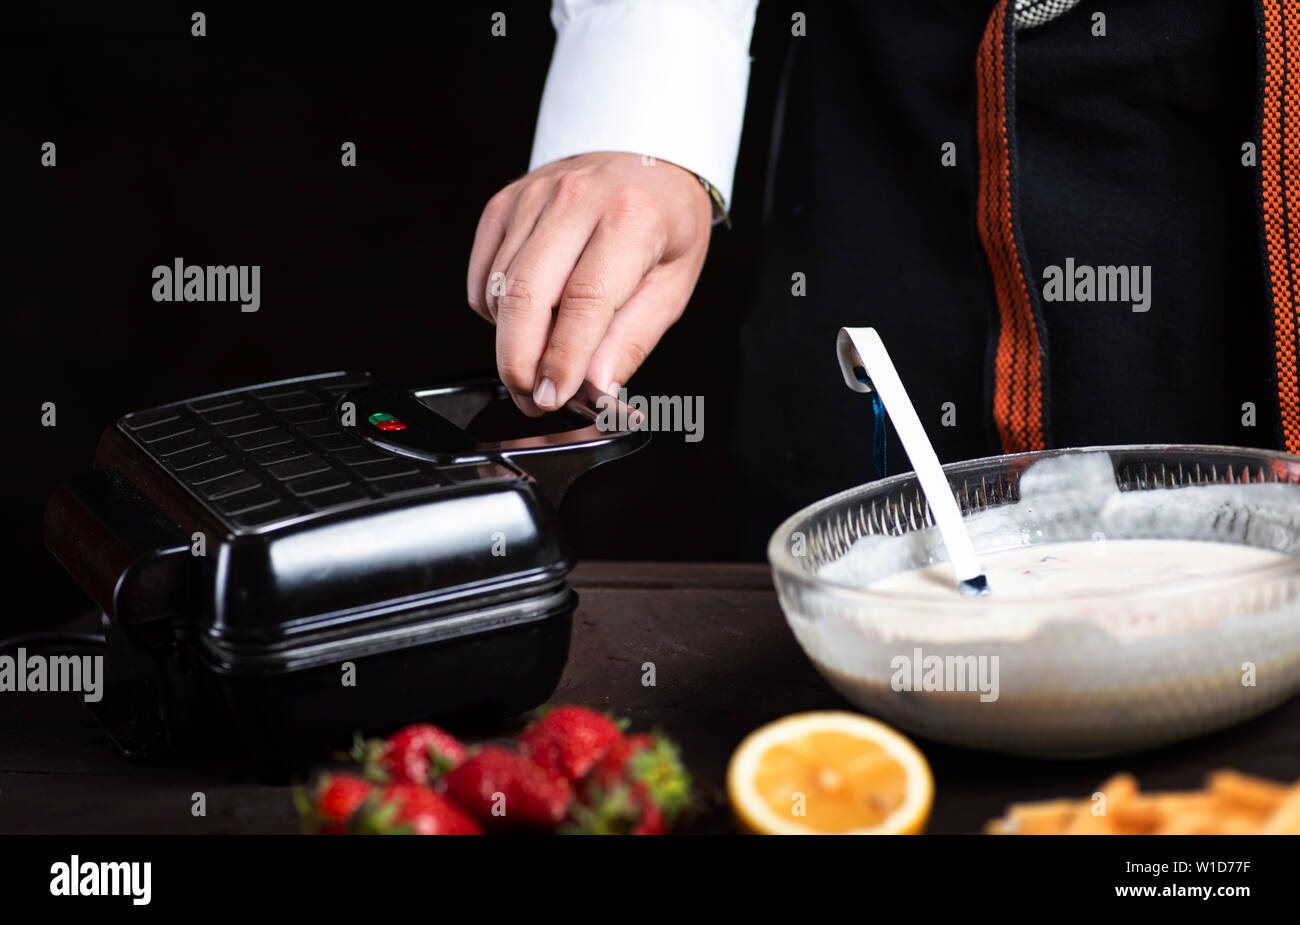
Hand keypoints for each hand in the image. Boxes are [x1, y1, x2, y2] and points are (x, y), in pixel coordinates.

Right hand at [467, 151, 712, 414]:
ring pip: (500, 290)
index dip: (563, 358)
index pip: (585, 300)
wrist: (645, 156)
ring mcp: (533, 197)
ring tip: (536, 366)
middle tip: (534, 397)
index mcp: (630, 216)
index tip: (554, 397)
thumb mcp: (674, 284)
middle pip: (526, 295)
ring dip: (509, 342)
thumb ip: (632, 338)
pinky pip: (484, 275)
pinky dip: (496, 312)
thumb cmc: (666, 221)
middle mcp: (576, 198)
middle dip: (520, 361)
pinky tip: (527, 319)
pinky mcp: (504, 204)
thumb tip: (596, 386)